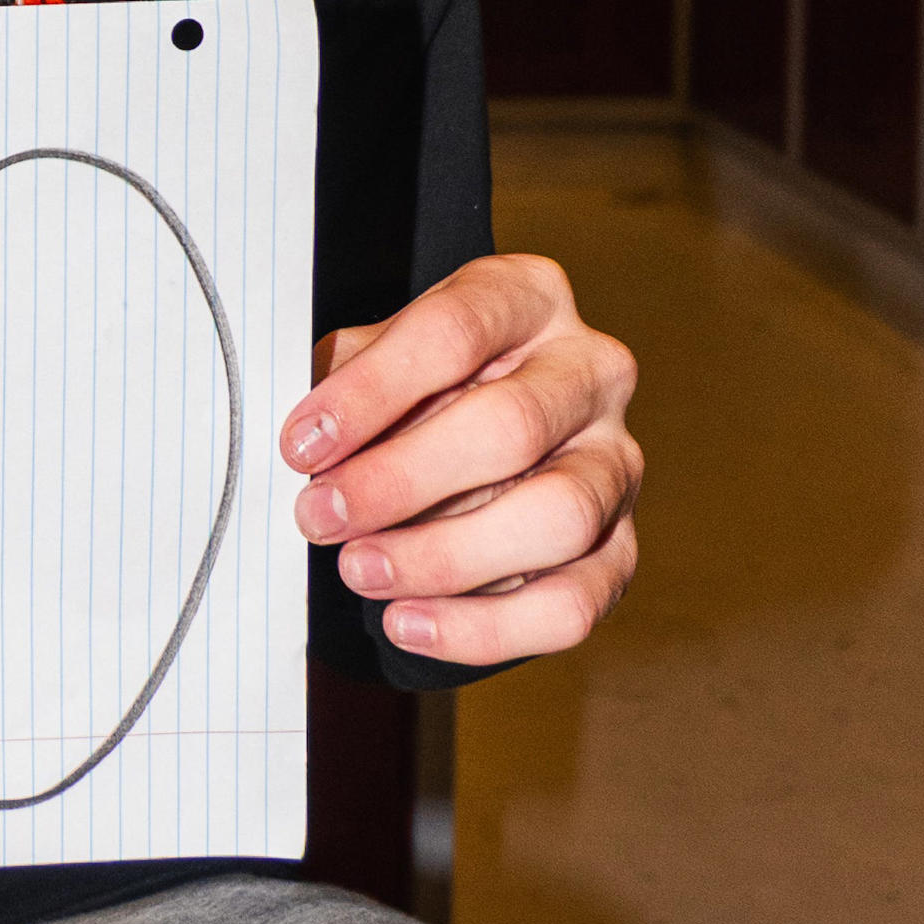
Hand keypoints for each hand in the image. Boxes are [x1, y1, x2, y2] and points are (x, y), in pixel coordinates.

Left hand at [281, 252, 639, 665]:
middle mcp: (589, 371)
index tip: (303, 443)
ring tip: (360, 568)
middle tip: (321, 514)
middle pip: (511, 426)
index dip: (372, 392)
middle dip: (400, 480)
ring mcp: (615, 462)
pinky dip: (485, 626)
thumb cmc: (419, 386)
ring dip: (443, 556)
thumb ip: (347, 381)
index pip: (456, 332)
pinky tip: (410, 620)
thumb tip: (311, 445)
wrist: (476, 442)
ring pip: (556, 517)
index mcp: (528, 297)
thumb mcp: (377, 355)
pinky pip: (571, 602)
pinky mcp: (619, 547)